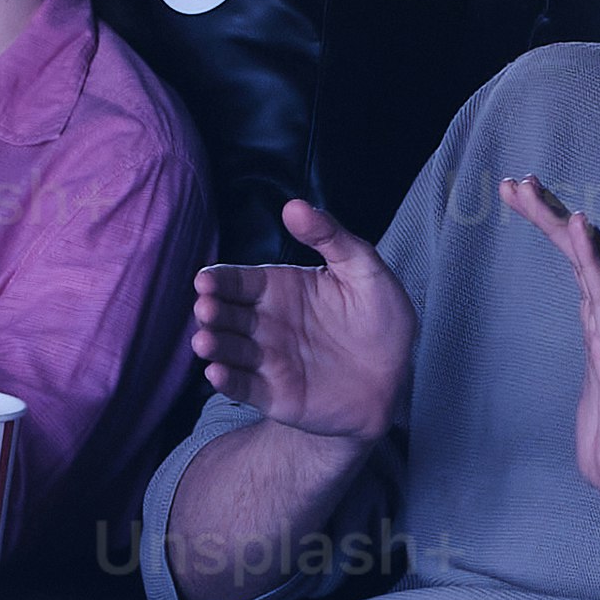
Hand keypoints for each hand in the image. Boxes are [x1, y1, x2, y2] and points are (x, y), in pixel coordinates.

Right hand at [197, 192, 414, 445]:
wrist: (394, 377)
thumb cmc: (379, 319)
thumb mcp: (363, 268)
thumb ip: (330, 236)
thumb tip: (294, 205)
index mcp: (278, 289)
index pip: (237, 282)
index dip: (219, 281)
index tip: (206, 281)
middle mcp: (264, 324)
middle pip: (226, 314)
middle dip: (211, 311)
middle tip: (207, 308)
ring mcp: (266, 360)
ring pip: (229, 350)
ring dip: (213, 345)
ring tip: (205, 341)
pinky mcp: (273, 394)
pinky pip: (243, 387)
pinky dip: (227, 381)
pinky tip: (216, 373)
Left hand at [506, 175, 599, 515]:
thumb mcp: (594, 395)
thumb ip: (596, 372)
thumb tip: (595, 371)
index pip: (573, 265)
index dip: (550, 228)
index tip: (522, 197)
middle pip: (576, 252)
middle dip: (545, 213)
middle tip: (515, 180)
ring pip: (585, 261)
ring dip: (559, 222)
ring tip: (533, 188)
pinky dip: (592, 256)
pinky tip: (581, 225)